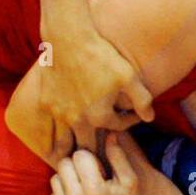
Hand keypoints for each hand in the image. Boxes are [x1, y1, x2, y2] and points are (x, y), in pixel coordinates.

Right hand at [37, 27, 153, 161]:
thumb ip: (142, 100)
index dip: (129, 121)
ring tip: (79, 156)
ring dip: (73, 152)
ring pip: (64, 145)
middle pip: (88, 147)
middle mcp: (77, 121)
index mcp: (99, 116)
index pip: (118, 128)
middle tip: (104, 156)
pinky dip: (53, 140)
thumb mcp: (128, 76)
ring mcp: (59, 114)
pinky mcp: (45, 104)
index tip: (134, 114)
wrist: (68, 38)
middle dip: (98, 152)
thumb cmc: (101, 55)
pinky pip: (48, 131)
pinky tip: (58, 141)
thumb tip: (149, 118)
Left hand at [49, 143, 149, 194]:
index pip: (79, 156)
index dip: (89, 157)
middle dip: (75, 164)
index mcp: (95, 191)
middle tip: (88, 172)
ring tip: (82, 184)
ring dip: (67, 177)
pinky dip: (64, 193)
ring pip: (55, 178)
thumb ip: (118, 156)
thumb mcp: (130, 181)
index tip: (97, 165)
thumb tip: (109, 132)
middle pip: (63, 164)